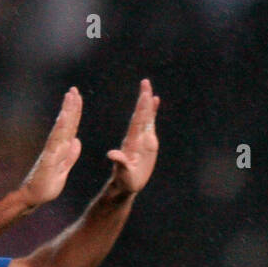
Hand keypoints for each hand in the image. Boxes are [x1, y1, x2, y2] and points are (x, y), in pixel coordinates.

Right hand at [19, 88, 83, 207]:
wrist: (34, 198)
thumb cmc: (46, 185)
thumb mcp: (64, 168)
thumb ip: (70, 155)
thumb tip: (76, 140)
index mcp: (60, 148)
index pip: (70, 127)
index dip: (74, 113)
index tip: (77, 97)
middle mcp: (55, 146)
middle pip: (65, 123)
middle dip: (70, 106)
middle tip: (74, 89)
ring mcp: (50, 151)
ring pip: (60, 129)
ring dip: (66, 112)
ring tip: (70, 97)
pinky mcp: (47, 159)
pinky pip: (54, 142)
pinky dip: (59, 129)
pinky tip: (64, 118)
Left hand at [107, 78, 160, 194]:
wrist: (126, 184)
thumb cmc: (124, 181)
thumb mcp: (122, 173)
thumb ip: (119, 163)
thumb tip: (112, 154)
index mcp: (131, 142)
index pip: (137, 122)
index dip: (142, 109)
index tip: (145, 95)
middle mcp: (136, 137)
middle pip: (141, 115)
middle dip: (143, 99)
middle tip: (145, 82)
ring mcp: (141, 138)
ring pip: (145, 116)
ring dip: (147, 102)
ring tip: (149, 87)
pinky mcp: (147, 141)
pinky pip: (150, 123)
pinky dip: (152, 111)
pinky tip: (155, 100)